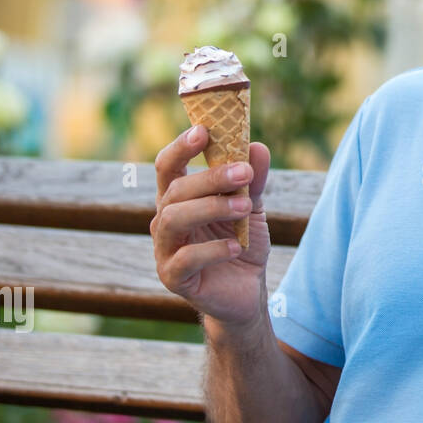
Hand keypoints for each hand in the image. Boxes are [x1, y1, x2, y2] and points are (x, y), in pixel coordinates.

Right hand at [151, 125, 271, 328]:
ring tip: (245, 206)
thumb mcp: (252, 207)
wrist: (246, 292)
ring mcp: (165, 249)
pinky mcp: (173, 278)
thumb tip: (257, 147)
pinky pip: (185, 259)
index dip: (181, 147)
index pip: (168, 166)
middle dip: (211, 177)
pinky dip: (213, 249)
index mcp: (179, 198)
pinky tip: (238, 246)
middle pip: (175, 190)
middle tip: (244, 172)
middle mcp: (165, 220)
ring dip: (212, 207)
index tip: (203, 131)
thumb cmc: (242, 242)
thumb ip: (253, 180)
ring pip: (174, 219)